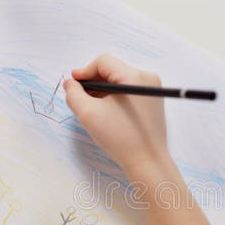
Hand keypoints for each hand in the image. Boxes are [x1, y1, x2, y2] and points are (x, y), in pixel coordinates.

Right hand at [64, 55, 170, 177]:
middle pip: (112, 70)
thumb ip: (74, 94)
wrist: (147, 162)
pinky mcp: (153, 102)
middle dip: (93, 82)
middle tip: (80, 97)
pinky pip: (129, 92)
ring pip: (120, 81)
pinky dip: (115, 98)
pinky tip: (106, 112)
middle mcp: (147, 78)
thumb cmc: (120, 138)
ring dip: (103, 90)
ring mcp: (152, 91)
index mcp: (134, 77)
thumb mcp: (89, 114)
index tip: (73, 84)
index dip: (85, 71)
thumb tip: (70, 83)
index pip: (103, 62)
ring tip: (91, 107)